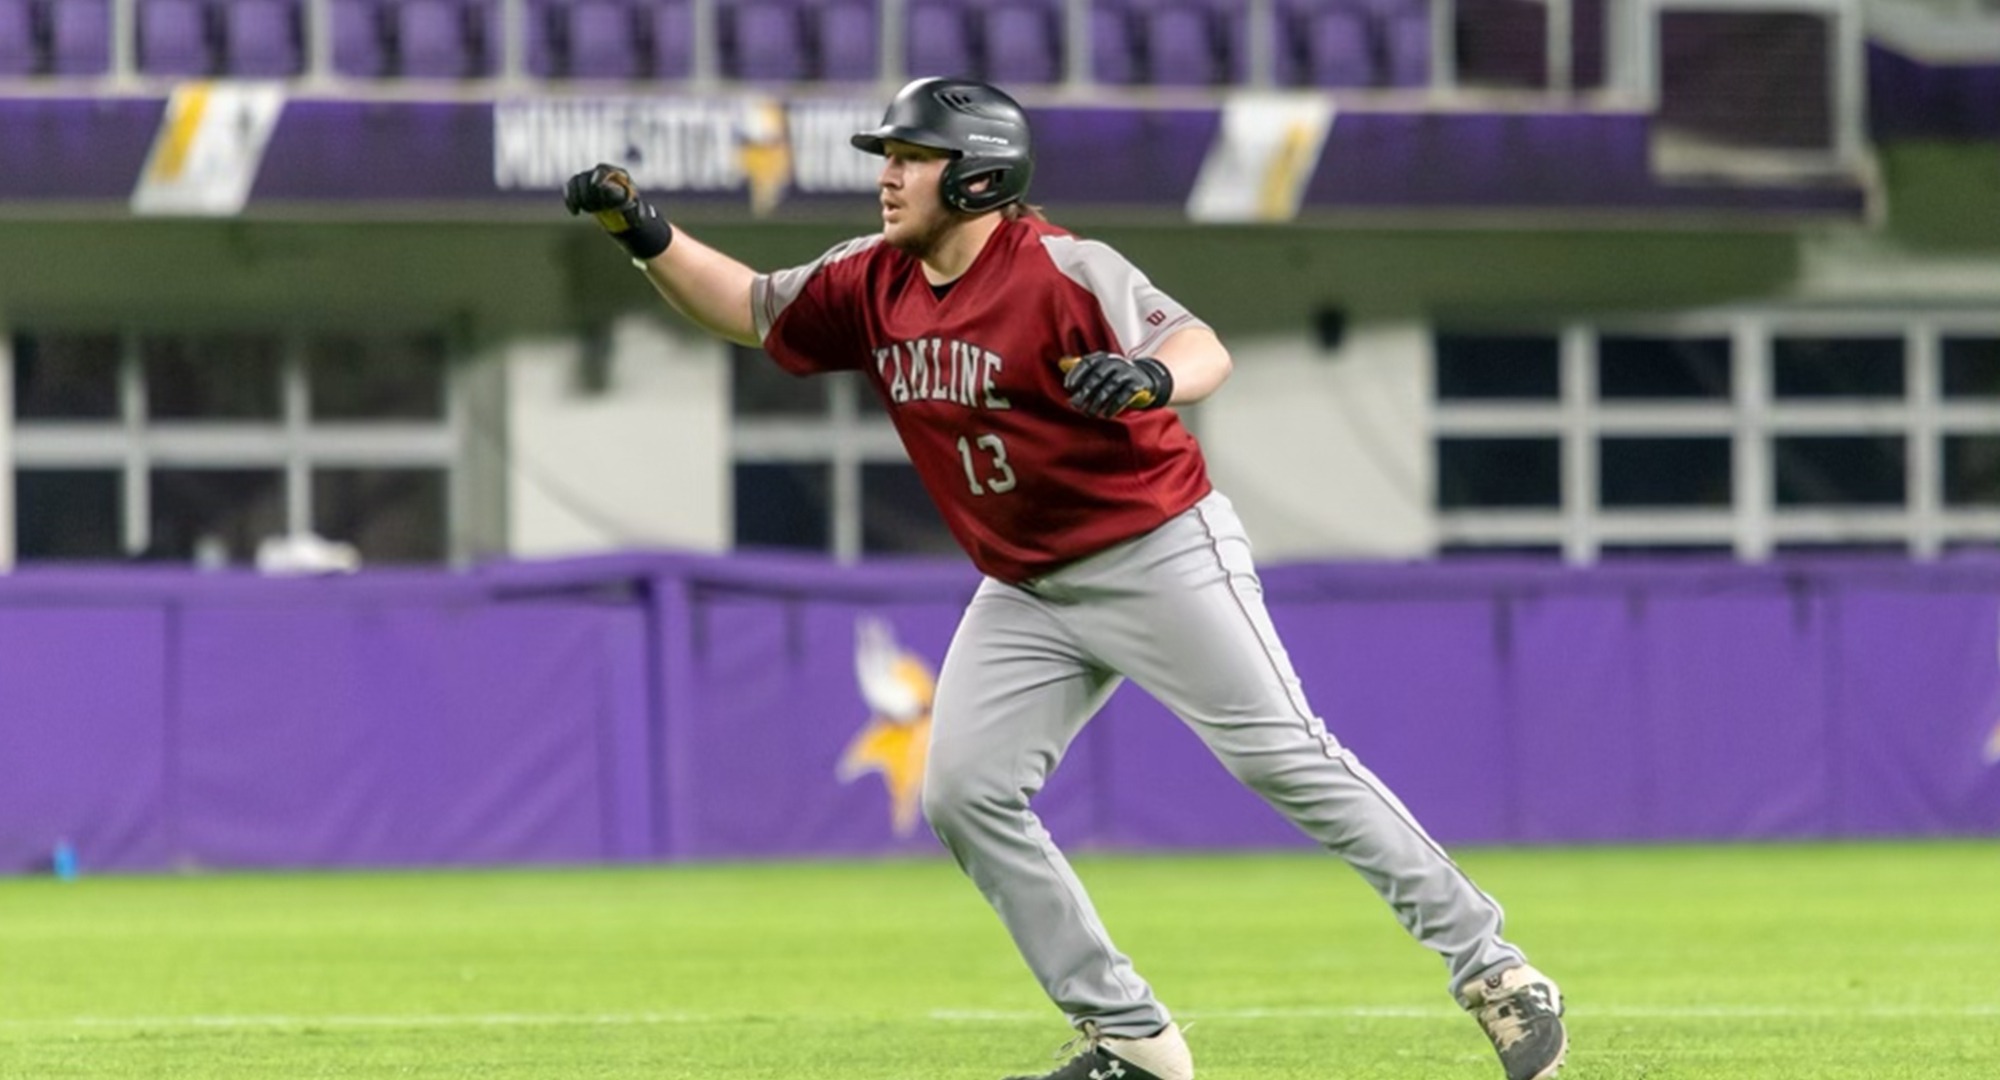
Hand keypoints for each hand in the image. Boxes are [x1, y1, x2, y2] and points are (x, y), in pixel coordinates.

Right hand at [564, 163, 673, 259]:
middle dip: (588, 194)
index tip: (595, 186)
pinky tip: (575, 212)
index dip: (597, 176)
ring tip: (586, 211)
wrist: (620, 208)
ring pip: (576, 181)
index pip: (602, 170)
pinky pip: (570, 187)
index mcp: (616, 174)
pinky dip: (570, 199)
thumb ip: (636, 210)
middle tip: (594, 209)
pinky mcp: (579, 185)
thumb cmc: (630, 208)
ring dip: (578, 197)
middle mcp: (601, 172)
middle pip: (586, 176)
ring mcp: (589, 177)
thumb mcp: (637, 210)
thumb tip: (633, 210)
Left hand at [1060, 352, 1175, 417]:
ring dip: (1098, 402)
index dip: (1076, 374)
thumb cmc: (1116, 374)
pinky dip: (1114, 406)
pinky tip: (1106, 414)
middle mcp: (1115, 362)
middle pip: (1097, 377)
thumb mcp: (1100, 367)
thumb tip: (1062, 364)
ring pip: (1109, 387)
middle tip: (1077, 405)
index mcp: (1103, 357)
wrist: (1145, 377)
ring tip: (1090, 413)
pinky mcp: (1137, 384)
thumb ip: (1083, 368)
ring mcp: (1127, 372)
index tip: (1069, 387)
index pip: (1087, 363)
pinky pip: (1123, 396)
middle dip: (1085, 392)